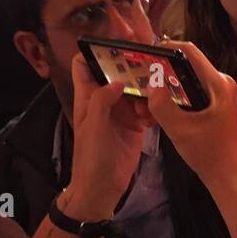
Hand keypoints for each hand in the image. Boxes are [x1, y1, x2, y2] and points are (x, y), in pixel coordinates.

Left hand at [63, 55, 150, 218]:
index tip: (116, 47)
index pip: (83, 64)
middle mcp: (104, 99)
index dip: (95, 52)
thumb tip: (118, 80)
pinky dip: (152, 109)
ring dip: (145, 92)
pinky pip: (146, 108)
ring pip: (135, 89)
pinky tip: (152, 119)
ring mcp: (121, 111)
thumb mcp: (94, 127)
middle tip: (150, 67)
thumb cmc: (92, 157)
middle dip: (131, 69)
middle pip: (116, 73)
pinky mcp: (135, 124)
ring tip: (151, 101)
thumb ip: (102, 100)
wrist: (102, 190)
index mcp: (87, 96)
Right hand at [142, 41, 236, 187]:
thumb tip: (151, 85)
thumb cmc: (209, 153)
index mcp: (218, 83)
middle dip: (159, 75)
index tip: (144, 53)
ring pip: (182, 83)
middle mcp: (219, 83)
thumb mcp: (181, 130)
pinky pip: (186, 95)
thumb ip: (163, 106)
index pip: (189, 52)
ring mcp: (215, 94)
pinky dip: (170, 102)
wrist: (227, 176)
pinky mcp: (210, 104)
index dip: (166, 47)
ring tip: (142, 106)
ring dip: (162, 92)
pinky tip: (153, 116)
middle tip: (139, 84)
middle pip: (183, 67)